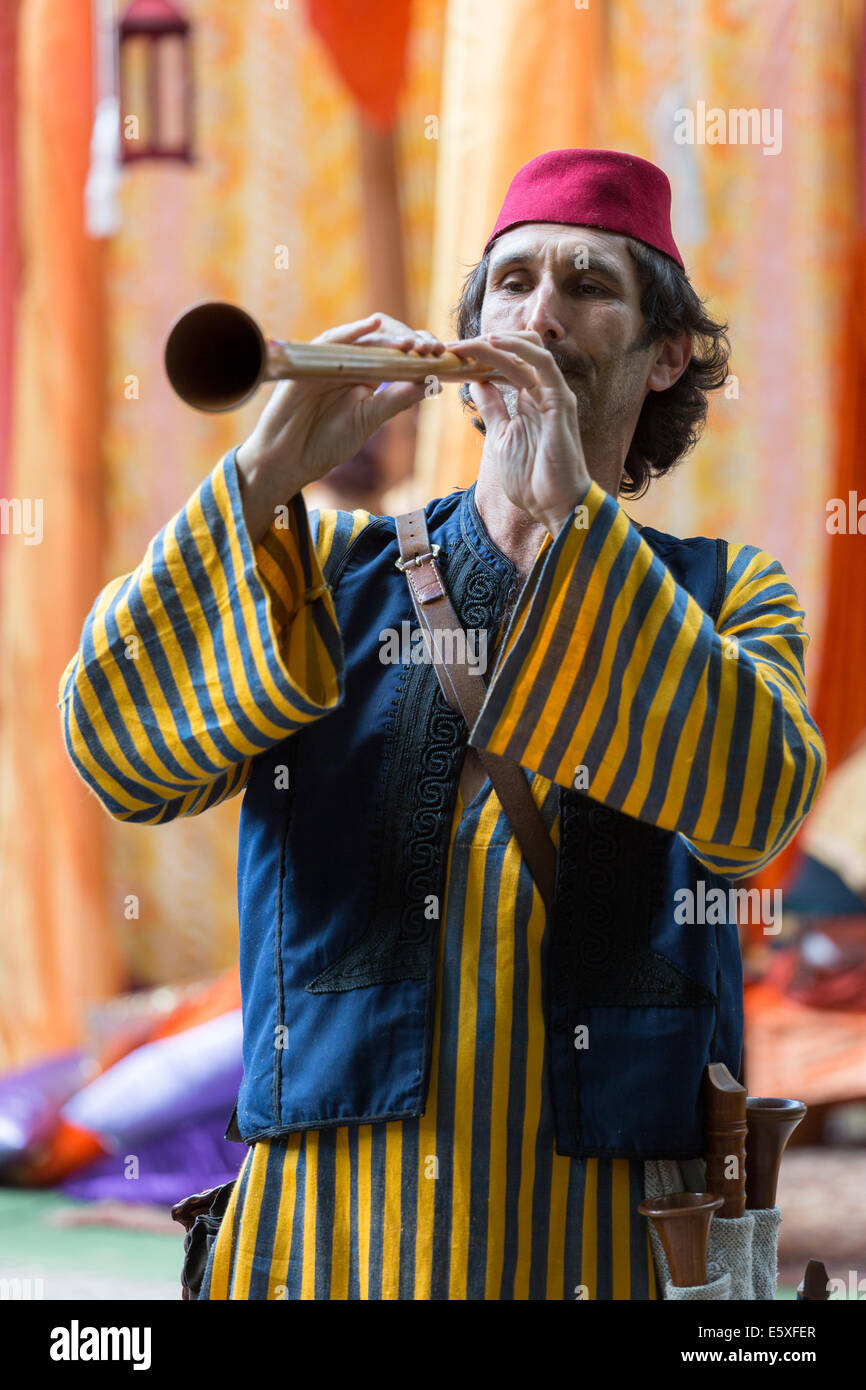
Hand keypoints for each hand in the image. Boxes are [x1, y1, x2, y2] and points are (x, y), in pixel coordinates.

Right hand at [236, 313, 445, 542]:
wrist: (289, 460)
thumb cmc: (325, 444)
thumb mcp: (369, 421)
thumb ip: (396, 399)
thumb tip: (431, 382)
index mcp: (367, 378)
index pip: (398, 355)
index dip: (420, 352)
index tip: (442, 357)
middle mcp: (351, 364)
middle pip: (385, 340)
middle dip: (411, 340)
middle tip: (431, 349)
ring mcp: (331, 361)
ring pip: (363, 336)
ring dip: (390, 336)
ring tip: (412, 344)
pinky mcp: (310, 362)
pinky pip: (332, 340)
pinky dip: (353, 331)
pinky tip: (373, 327)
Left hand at [444, 330, 591, 535]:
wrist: (554, 505)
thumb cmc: (531, 478)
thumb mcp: (501, 437)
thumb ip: (493, 408)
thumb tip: (477, 383)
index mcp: (529, 399)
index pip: (505, 363)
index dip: (478, 355)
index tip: (448, 355)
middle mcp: (543, 390)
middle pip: (516, 349)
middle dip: (482, 344)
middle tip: (451, 348)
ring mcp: (553, 393)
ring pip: (527, 349)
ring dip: (494, 342)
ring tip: (465, 344)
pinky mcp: (560, 400)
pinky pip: (543, 364)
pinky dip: (519, 349)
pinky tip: (494, 343)